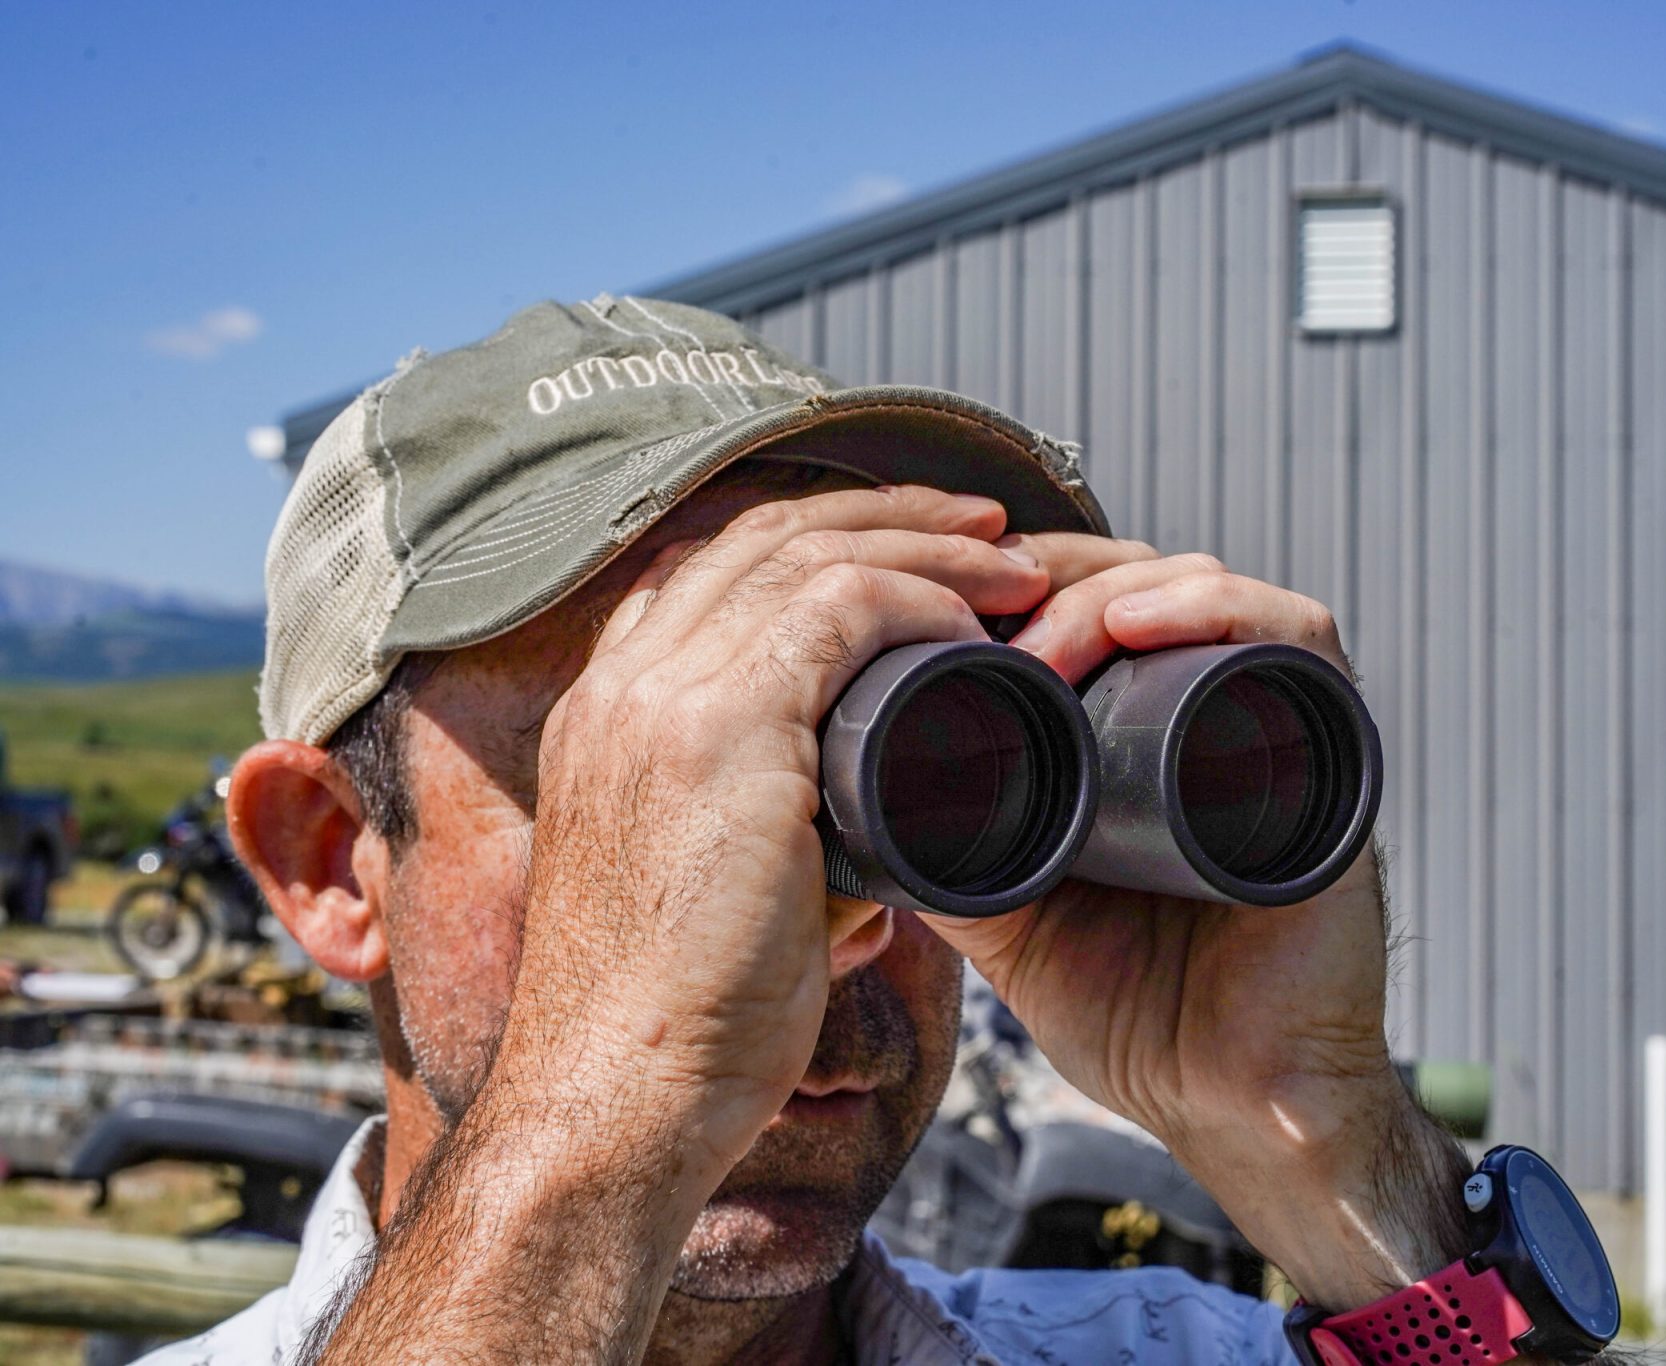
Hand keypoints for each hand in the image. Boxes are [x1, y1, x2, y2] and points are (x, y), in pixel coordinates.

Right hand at [310, 485, 1050, 1363]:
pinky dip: (920, 602)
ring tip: (1011, 564)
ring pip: (804, 554)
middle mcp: (617, 689)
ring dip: (922, 545)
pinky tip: (977, 627)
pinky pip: (839, 611)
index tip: (908, 549)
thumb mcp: (710, 902)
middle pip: (758, 536)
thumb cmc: (673, 1029)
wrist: (614, 1105)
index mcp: (604, 720)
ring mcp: (655, 702)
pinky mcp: (716, 735)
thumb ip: (778, 842)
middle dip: (883, 514)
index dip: (816, 541)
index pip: (711, 572)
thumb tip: (877, 841)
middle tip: (981, 524)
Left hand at [922, 536, 1465, 1304]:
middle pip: (1136, 577)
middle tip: (976, 618)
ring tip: (1035, 648)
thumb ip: (949, 852)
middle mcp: (1221, 713)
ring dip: (1104, 597)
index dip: (1013, 586)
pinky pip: (1296, 634)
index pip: (1087, 602)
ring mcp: (1281, 726)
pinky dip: (1217, 607)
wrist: (1234, 1103)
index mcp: (1152, 737)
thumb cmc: (1144, 1017)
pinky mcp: (1334, 753)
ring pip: (1201, 586)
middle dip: (1046, 578)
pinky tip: (1135, 622)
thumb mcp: (1014, 913)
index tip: (939, 611)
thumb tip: (855, 796)